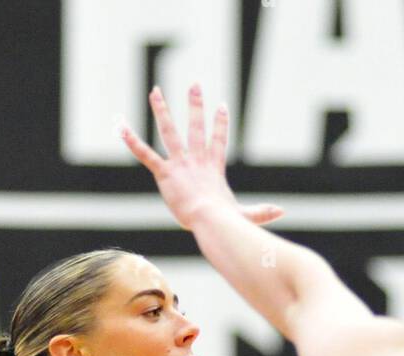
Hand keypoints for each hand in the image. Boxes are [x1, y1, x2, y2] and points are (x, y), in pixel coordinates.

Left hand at [120, 83, 284, 230]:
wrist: (209, 219)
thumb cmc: (227, 221)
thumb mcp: (245, 215)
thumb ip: (262, 213)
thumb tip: (283, 211)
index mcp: (213, 168)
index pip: (218, 140)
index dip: (221, 123)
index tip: (222, 105)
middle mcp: (196, 160)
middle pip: (196, 126)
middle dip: (195, 105)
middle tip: (194, 85)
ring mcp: (180, 164)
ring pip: (169, 131)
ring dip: (161, 110)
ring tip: (155, 91)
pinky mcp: (164, 172)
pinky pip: (146, 154)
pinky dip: (132, 141)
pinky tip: (120, 127)